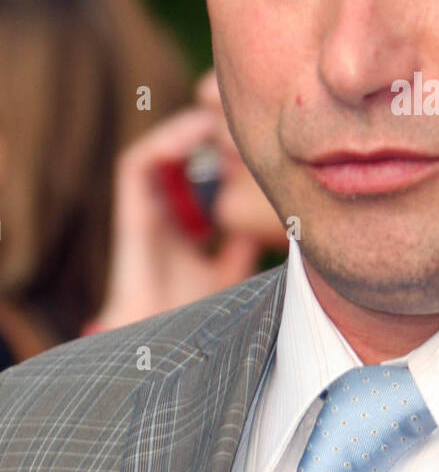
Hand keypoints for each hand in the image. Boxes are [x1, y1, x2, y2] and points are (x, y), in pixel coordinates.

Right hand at [88, 105, 262, 330]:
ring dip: (186, 129)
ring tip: (219, 122)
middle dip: (208, 131)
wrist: (171, 348)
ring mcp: (147, 212)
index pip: (200, 170)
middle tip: (240, 124)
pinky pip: (136, 164)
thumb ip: (243, 242)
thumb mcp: (233, 268)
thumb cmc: (197, 316)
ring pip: (158, 150)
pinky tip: (196, 136)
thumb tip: (272, 218)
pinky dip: (163, 143)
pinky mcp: (133, 215)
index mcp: (185, 222)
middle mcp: (163, 212)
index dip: (224, 148)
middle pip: (179, 153)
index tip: (255, 142)